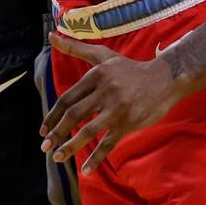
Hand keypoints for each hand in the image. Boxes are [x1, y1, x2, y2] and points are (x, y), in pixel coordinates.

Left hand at [41, 33, 176, 173]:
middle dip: (56, 133)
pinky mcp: (128, 123)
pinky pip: (108, 144)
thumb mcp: (103, 56)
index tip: (42, 130)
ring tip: (57, 157)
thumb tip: (50, 35)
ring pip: (88, 131)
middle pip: (74, 115)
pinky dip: (95, 158)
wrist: (163, 79)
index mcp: (97, 75)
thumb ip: (75, 48)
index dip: (53, 116)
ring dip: (69, 146)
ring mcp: (117, 108)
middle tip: (44, 148)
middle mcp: (105, 91)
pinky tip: (85, 170)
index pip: (68, 99)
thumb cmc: (129, 69)